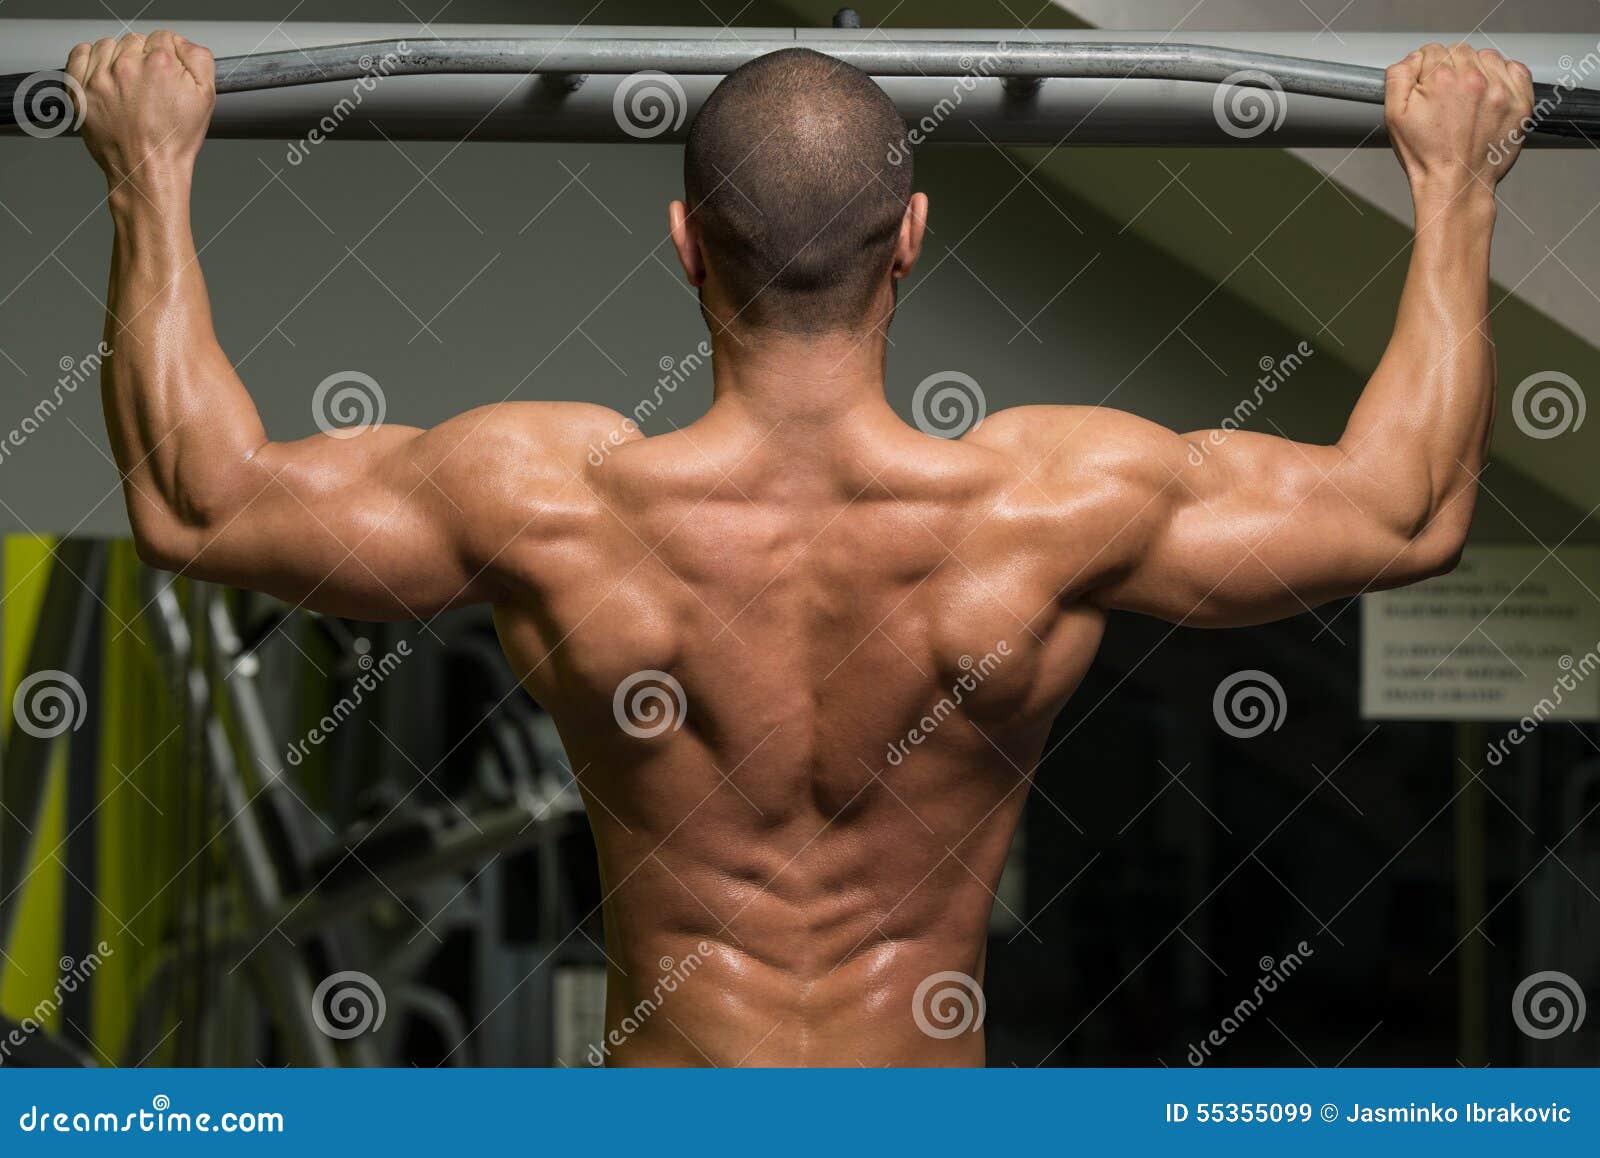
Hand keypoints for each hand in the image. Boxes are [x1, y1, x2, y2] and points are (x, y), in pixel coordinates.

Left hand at [65, 30, 214, 191]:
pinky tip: (104, 75)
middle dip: (144, 58)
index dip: (169, 55)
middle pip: (136, 41)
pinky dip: (90, 58)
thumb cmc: (173, 141)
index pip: (163, 38)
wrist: (147, 170)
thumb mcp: (206, 98)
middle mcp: (128, 66)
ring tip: (128, 84)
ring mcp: (100, 76)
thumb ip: (199, 59)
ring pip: (109, 45)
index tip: (168, 73)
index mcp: (160, 64)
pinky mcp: (81, 87)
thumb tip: (183, 44)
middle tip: (150, 86)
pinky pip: (80, 54)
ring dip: (118, 58)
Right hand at [1385, 42, 1534, 206]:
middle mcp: (1474, 79)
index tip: (1426, 88)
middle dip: (1449, 69)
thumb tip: (1412, 59)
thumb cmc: (1426, 156)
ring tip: (1467, 99)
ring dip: (1476, 70)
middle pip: (1459, 51)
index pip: (1431, 51)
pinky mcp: (1520, 100)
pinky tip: (1488, 95)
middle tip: (1445, 99)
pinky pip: (1515, 68)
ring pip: (1486, 57)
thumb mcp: (1394, 116)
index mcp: (1442, 79)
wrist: (1456, 185)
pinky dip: (1503, 76)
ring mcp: (1501, 89)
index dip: (1424, 69)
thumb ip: (1398, 77)